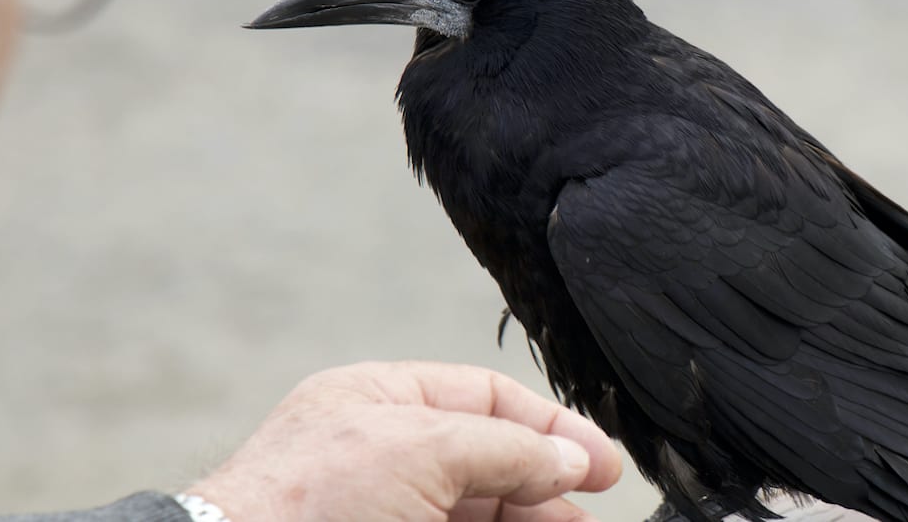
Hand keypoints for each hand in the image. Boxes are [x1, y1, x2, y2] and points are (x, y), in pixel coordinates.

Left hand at [186, 361, 621, 520]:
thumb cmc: (304, 505)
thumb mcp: (420, 448)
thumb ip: (505, 447)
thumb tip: (572, 460)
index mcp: (377, 402)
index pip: (482, 397)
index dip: (548, 426)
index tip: (603, 463)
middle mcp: (380, 456)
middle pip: (485, 460)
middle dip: (544, 484)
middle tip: (592, 510)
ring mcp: (378, 511)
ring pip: (472, 510)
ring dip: (527, 518)